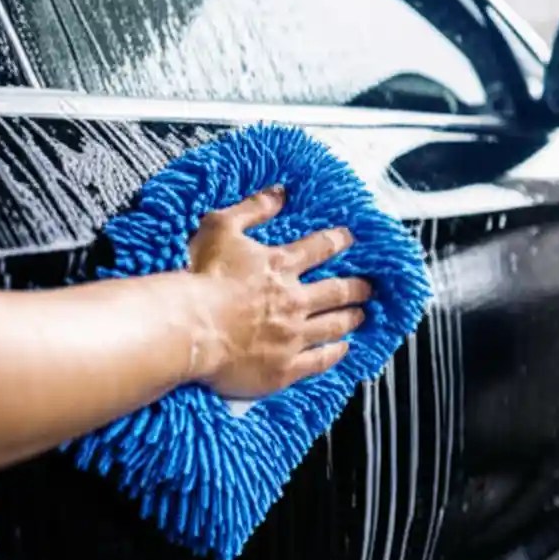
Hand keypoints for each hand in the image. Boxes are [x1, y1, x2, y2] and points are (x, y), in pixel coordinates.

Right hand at [186, 185, 370, 397]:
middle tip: (369, 287)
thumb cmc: (202, 278)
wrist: (190, 327)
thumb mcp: (221, 228)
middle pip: (338, 291)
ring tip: (361, 315)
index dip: (338, 241)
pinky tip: (344, 349)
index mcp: (281, 266)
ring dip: (351, 318)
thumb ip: (252, 209)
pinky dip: (336, 354)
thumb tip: (280, 192)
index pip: (320, 248)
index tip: (351, 240)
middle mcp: (295, 300)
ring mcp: (293, 336)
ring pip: (334, 325)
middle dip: (357, 288)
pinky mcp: (286, 367)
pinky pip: (320, 361)